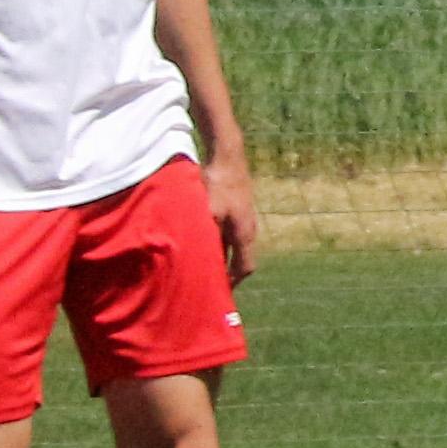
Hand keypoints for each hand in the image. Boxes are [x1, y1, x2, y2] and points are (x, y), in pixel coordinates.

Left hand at [204, 145, 262, 283]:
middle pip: (240, 257)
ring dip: (221, 254)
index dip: (232, 283)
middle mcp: (248, 228)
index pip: (244, 268)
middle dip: (225, 271)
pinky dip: (218, 239)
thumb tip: (198, 260)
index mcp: (244, 234)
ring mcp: (244, 216)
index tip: (218, 292)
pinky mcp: (237, 206)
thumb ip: (207, 238)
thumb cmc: (218, 184)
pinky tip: (202, 236)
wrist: (227, 155)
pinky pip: (229, 230)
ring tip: (202, 261)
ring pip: (234, 243)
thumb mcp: (208, 214)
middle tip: (207, 280)